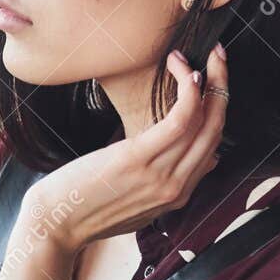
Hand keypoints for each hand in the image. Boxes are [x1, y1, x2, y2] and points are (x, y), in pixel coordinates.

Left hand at [26, 44, 228, 251]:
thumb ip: (168, 185)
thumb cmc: (85, 208)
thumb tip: (201, 162)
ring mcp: (161, 176)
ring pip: (205, 122)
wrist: (55, 225)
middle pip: (216, 130)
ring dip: (210, 79)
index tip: (214, 81)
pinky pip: (180, 120)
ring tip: (205, 54)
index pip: (212, 147)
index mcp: (177, 196)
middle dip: (224, 87)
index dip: (219, 109)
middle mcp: (176, 187)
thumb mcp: (139, 205)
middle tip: (220, 56)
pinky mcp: (138, 159)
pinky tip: (183, 69)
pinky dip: (189, 91)